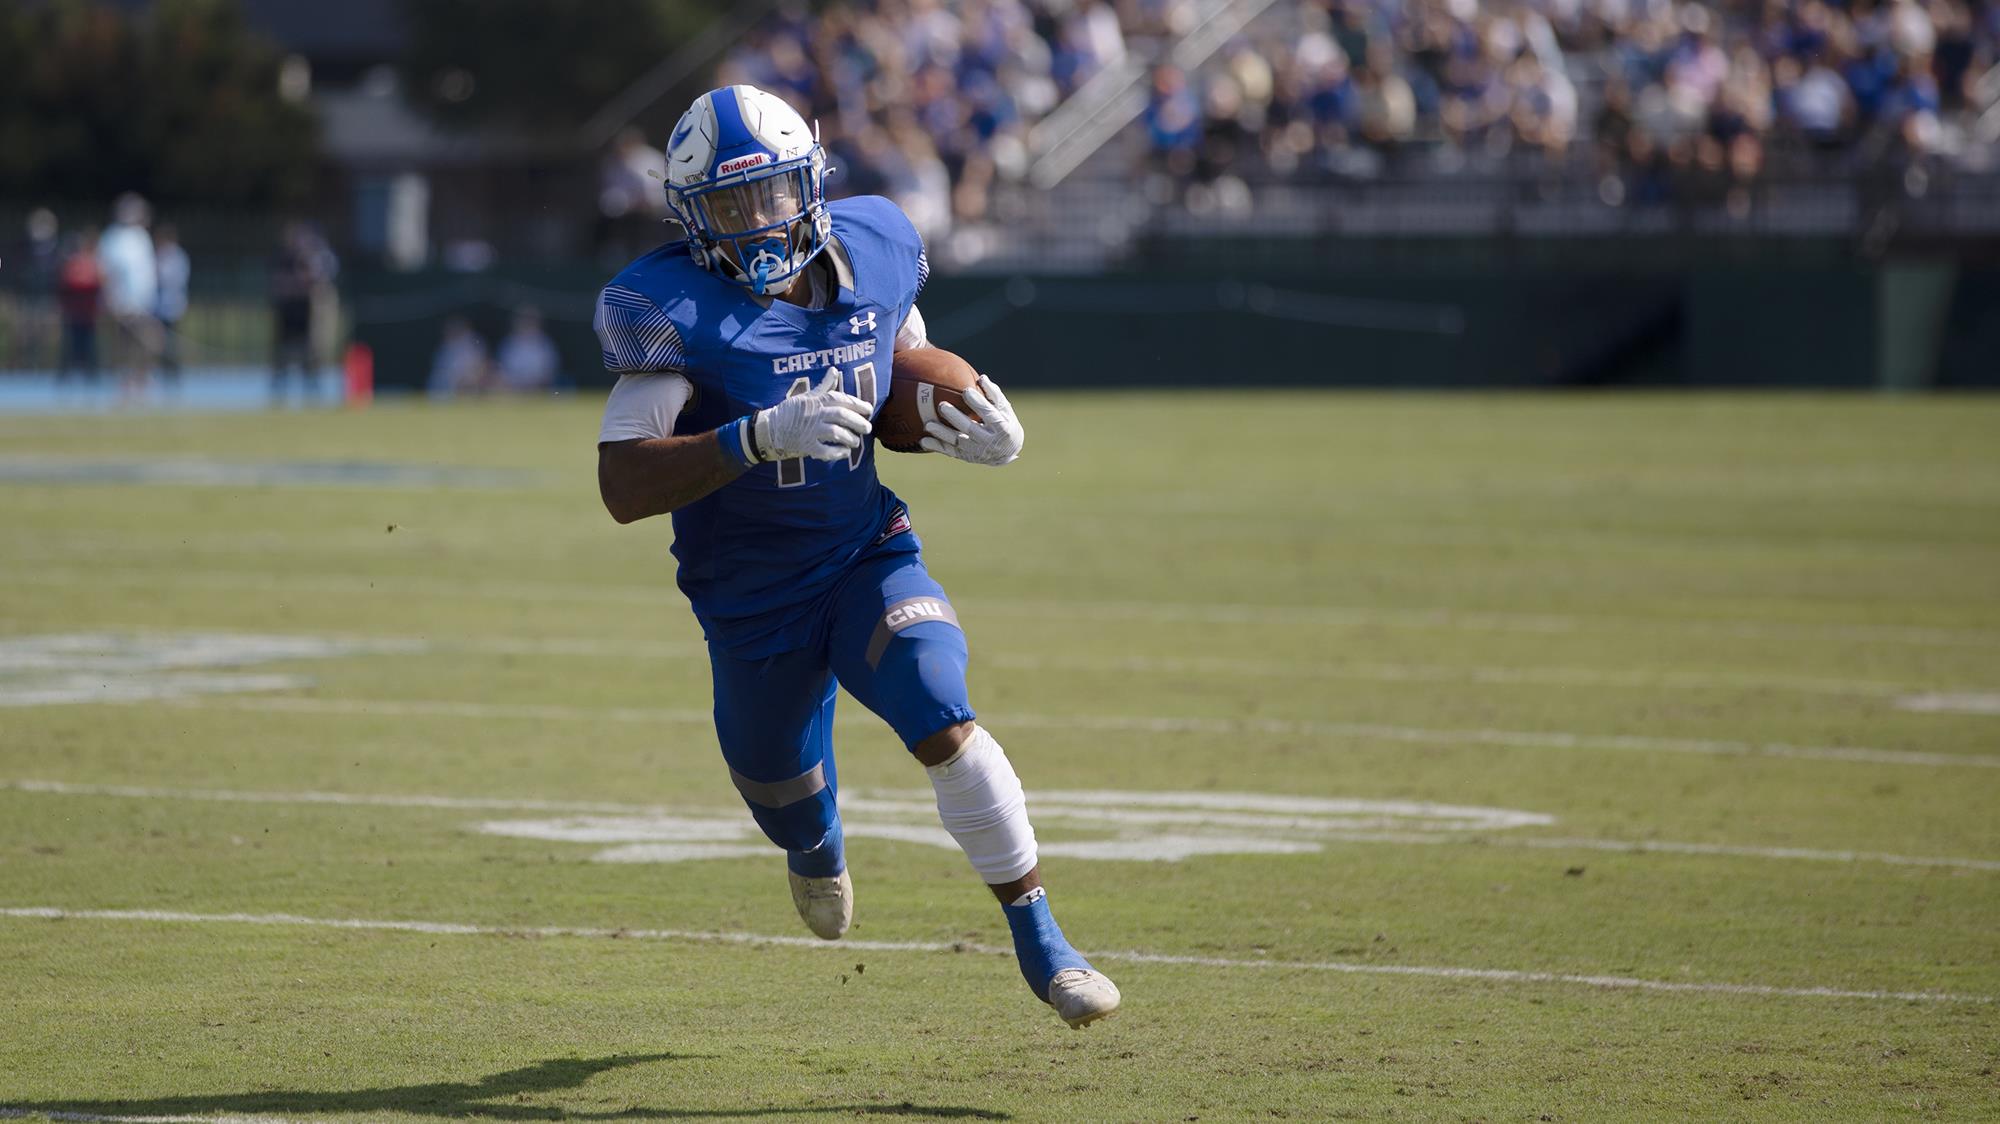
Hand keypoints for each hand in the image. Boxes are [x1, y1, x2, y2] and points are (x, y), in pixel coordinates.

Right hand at [753, 370, 872, 461]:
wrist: (770, 428)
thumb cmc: (792, 411)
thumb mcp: (807, 396)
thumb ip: (824, 386)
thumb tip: (834, 369)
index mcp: (817, 401)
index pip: (841, 399)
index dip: (857, 404)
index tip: (869, 409)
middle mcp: (815, 415)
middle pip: (842, 416)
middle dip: (858, 422)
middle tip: (867, 428)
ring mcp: (811, 431)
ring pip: (836, 433)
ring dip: (850, 438)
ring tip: (856, 442)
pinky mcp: (806, 446)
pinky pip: (825, 451)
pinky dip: (837, 453)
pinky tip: (845, 452)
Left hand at [920, 375, 1022, 465]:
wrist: (1006, 453)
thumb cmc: (1006, 423)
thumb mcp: (1005, 410)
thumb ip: (994, 395)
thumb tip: (982, 378)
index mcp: (1001, 428)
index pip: (989, 414)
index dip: (978, 403)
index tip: (966, 390)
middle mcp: (988, 441)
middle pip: (970, 429)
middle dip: (955, 418)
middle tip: (942, 406)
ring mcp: (976, 451)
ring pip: (957, 442)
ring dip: (942, 434)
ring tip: (928, 425)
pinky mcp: (966, 456)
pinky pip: (950, 452)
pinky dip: (936, 447)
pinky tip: (923, 441)